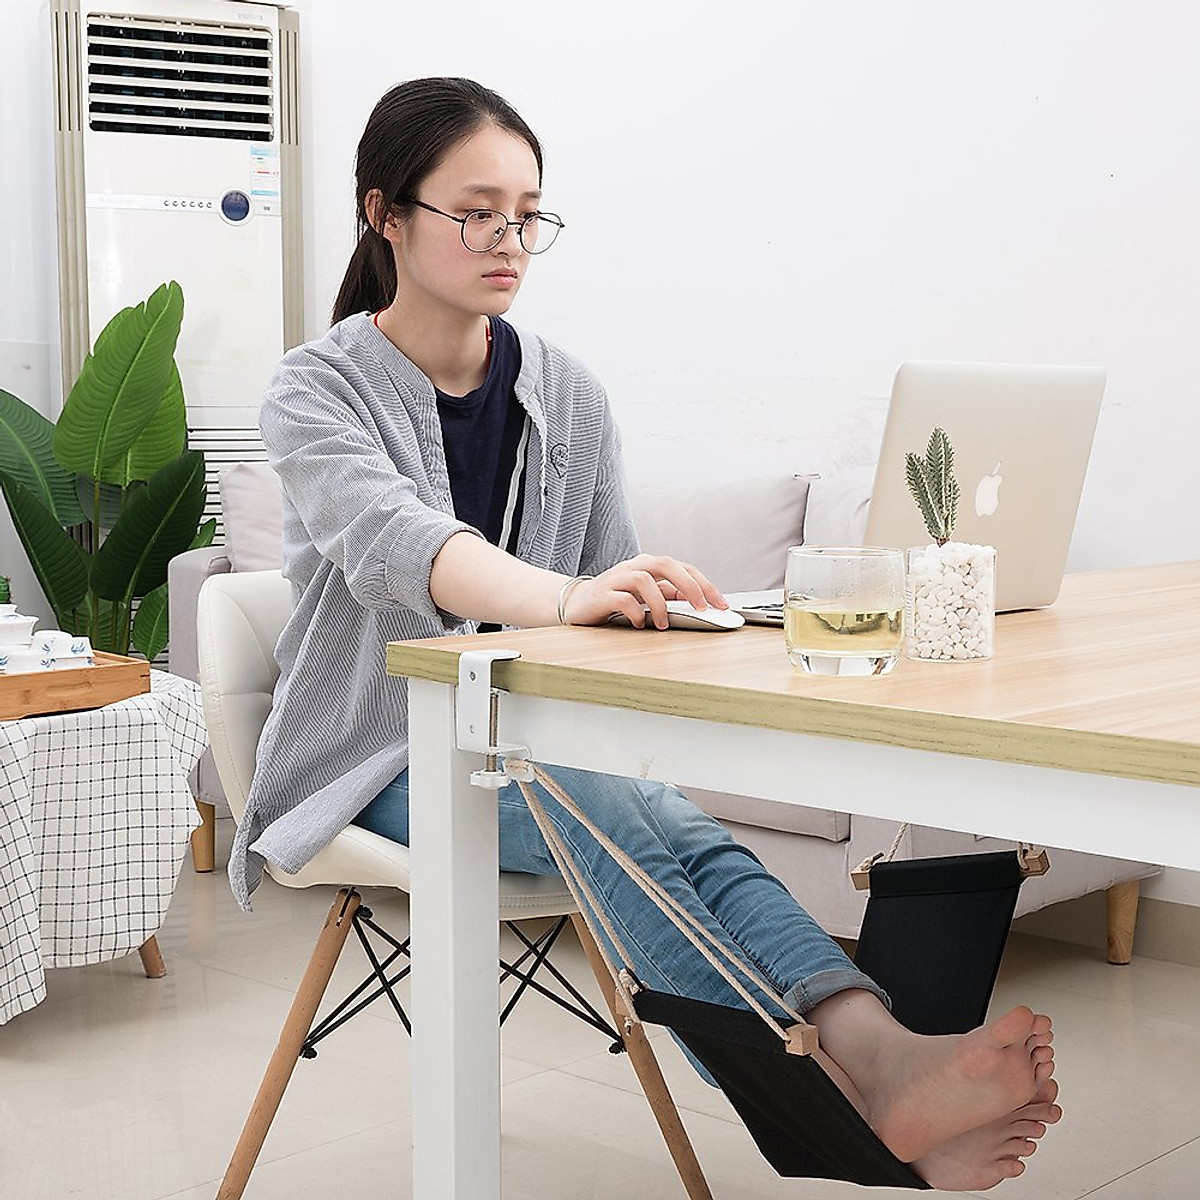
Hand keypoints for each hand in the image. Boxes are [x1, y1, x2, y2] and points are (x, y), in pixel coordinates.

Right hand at [561, 554, 726, 628]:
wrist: (576, 605)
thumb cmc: (616, 600)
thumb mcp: (647, 597)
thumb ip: (669, 596)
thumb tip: (698, 603)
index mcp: (649, 565)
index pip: (683, 568)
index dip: (704, 584)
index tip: (720, 604)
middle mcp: (634, 566)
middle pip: (666, 564)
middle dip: (688, 585)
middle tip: (701, 608)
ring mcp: (616, 578)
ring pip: (644, 580)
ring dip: (659, 604)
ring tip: (662, 624)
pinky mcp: (601, 594)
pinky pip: (623, 599)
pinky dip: (635, 614)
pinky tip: (638, 625)